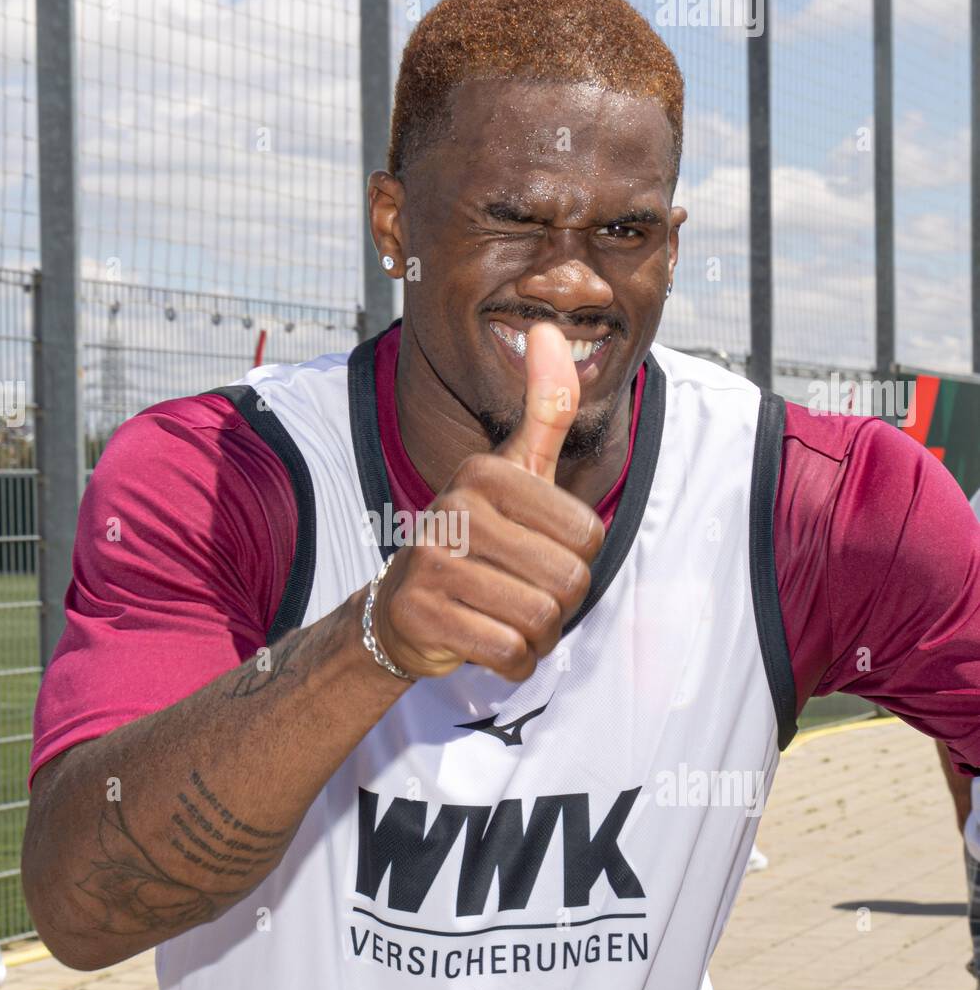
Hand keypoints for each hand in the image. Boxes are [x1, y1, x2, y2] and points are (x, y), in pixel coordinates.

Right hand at [371, 323, 604, 680]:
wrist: (403, 608)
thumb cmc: (477, 538)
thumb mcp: (514, 472)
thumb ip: (542, 407)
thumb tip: (548, 328)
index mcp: (487, 471)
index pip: (586, 535)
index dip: (577, 559)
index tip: (540, 552)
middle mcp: (455, 508)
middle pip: (568, 580)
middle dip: (559, 603)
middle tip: (524, 593)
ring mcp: (431, 560)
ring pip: (540, 619)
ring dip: (537, 636)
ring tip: (508, 618)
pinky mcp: (419, 613)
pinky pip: (507, 653)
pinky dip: (512, 661)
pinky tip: (489, 643)